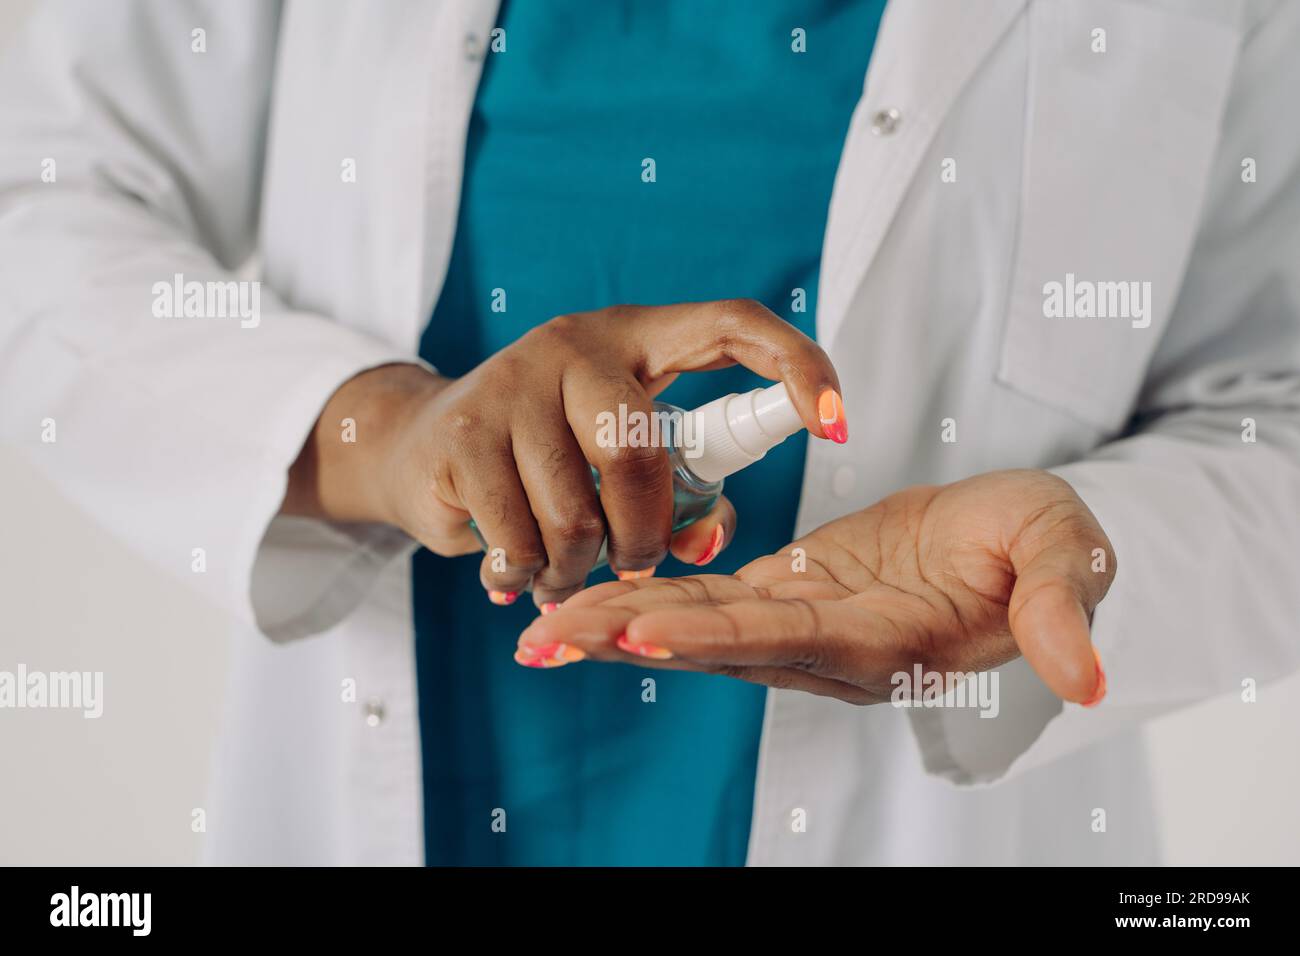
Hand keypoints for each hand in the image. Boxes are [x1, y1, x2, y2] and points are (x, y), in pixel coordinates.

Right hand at [281, 300, 845, 608]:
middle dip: (644, 537)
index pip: (732, 323)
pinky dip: (528, 577)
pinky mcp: (462, 434)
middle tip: (632, 566)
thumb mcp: (615, 453)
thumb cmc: (543, 456)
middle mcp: (575, 345)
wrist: (417, 443)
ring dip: (577, 569)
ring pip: (578, 512)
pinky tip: (515, 572)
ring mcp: (511, 383)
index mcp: (634, 337)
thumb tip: (704, 538)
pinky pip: (520, 538)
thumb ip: (679, 489)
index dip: (795, 367)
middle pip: (640, 451)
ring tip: (562, 574)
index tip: (839, 425)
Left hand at [515, 469, 1113, 705]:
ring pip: (700, 627)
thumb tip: (1086, 676)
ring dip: (618, 628)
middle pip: (717, 644)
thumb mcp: (1065, 556)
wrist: (1014, 537)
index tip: (638, 630)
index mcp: (887, 641)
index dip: (713, 636)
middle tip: (542, 641)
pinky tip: (591, 605)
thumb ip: (1060, 607)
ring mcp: (805, 624)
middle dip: (629, 640)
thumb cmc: (1042, 542)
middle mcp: (832, 648)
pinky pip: (708, 598)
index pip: (787, 640)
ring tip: (536, 632)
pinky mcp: (789, 592)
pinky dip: (648, 600)